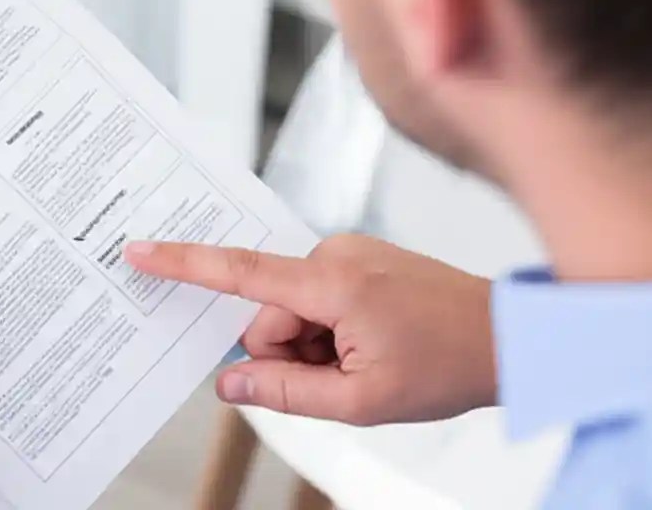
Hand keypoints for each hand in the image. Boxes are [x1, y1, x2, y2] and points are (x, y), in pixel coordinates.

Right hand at [127, 235, 495, 424]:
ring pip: (294, 310)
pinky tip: (371, 343)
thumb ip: (285, 392)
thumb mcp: (361, 400)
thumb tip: (229, 383)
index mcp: (333, 284)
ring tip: (368, 360)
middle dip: (291, 352)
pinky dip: (331, 329)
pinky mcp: (360, 259)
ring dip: (315, 345)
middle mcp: (336, 254)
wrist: (512, 337)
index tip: (139, 250)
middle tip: (344, 377)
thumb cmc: (448, 364)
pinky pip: (318, 298)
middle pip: (269, 313)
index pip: (239, 272)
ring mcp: (350, 252)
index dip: (183, 264)